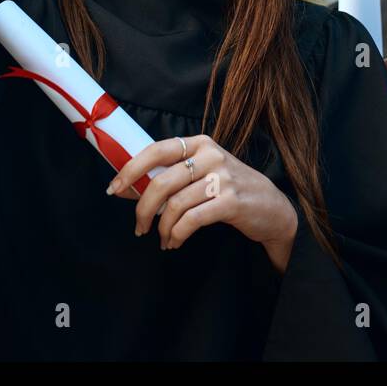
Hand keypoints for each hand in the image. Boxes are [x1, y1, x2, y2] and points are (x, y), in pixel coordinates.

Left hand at [107, 135, 299, 272]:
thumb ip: (168, 177)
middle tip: (138, 227)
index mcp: (200, 143)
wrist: (272, 208)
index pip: (156, 150)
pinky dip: (178, 234)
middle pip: (162, 182)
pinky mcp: (231, 201)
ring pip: (175, 205)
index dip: (131, 169)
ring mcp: (223, 177)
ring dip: (162, 228)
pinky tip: (175, 241)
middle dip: (143, 209)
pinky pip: (192, 220)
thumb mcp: (201, 174)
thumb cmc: (229, 189)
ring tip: (163, 239)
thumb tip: (126, 188)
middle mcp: (211, 155)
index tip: (114, 188)